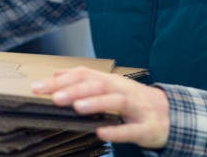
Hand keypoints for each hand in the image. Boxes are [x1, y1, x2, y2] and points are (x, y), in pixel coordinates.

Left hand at [31, 66, 169, 148]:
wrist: (169, 115)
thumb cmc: (133, 101)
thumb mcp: (109, 87)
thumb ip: (84, 80)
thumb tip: (56, 73)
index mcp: (111, 81)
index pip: (84, 75)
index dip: (60, 80)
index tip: (38, 88)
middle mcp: (122, 90)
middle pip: (98, 85)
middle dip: (76, 90)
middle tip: (55, 98)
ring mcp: (136, 108)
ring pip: (116, 101)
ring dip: (96, 103)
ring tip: (77, 107)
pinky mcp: (146, 127)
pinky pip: (130, 129)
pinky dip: (116, 131)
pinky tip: (102, 133)